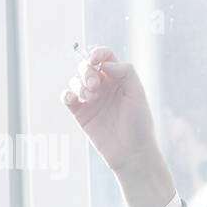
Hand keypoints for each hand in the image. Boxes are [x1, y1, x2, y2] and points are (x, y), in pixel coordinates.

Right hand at [62, 47, 174, 206]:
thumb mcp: (138, 94)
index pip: (105, 56)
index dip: (97, 53)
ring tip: (90, 96)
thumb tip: (104, 64)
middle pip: (86, 66)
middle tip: (94, 85)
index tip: (94, 60)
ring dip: (79, 84)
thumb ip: (125, 73)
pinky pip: (67, 98)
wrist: (132, 153)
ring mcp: (92, 100)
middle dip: (86, 71)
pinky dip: (67, 95)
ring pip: (75, 81)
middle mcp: (104, 87)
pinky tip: (74, 99)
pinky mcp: (81, 114)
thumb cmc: (139, 124)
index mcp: (120, 79)